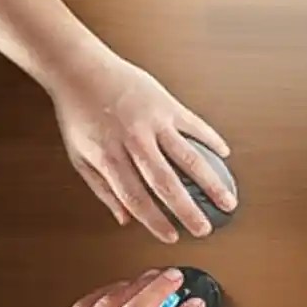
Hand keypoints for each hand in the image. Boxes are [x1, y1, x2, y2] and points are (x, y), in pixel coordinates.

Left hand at [50, 55, 234, 242]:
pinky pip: (195, 125)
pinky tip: (224, 154)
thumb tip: (124, 218)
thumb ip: (102, 189)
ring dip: (211, 182)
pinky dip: (212, 140)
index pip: (136, 198)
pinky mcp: (167, 104)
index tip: (172, 236)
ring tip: (228, 200)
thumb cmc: (78, 113)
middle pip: (166, 182)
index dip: (156, 221)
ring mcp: (154, 121)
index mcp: (110, 157)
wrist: (80, 69)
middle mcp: (134, 141)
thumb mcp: (79, 156)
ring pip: (189, 157)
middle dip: (188, 210)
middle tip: (205, 229)